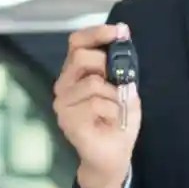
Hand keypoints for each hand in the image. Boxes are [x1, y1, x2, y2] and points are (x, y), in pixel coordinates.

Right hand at [53, 22, 141, 187]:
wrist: (113, 155)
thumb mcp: (125, 89)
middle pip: (80, 57)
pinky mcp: (67, 120)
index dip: (97, 33)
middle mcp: (65, 85)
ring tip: (116, 111)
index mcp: (77, 73)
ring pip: (92, 83)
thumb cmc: (118, 121)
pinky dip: (113, 112)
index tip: (120, 31)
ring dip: (114, 97)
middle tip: (119, 83)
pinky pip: (95, 104)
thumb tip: (123, 37)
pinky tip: (110, 123)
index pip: (77, 42)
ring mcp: (63, 103)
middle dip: (106, 65)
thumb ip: (122, 67)